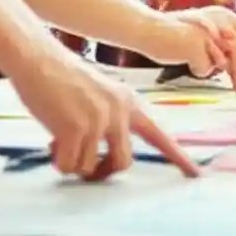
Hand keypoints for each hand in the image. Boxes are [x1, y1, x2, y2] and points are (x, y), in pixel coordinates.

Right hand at [10, 47, 198, 179]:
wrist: (40, 60)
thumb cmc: (64, 79)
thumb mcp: (102, 94)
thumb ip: (113, 118)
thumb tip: (109, 156)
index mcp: (129, 103)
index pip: (159, 135)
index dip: (177, 157)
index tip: (196, 175)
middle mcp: (119, 112)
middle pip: (123, 163)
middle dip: (103, 172)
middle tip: (86, 167)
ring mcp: (99, 120)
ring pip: (91, 168)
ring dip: (74, 164)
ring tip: (61, 144)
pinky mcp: (76, 128)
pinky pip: (69, 165)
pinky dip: (58, 161)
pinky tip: (51, 142)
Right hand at [162, 6, 235, 87]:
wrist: (147, 29)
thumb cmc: (175, 36)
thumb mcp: (206, 35)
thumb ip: (223, 46)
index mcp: (224, 14)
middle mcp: (219, 19)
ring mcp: (207, 31)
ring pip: (231, 58)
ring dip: (235, 73)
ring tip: (233, 85)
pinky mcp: (195, 43)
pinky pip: (206, 67)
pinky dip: (200, 70)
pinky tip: (190, 65)